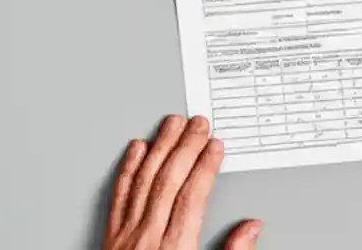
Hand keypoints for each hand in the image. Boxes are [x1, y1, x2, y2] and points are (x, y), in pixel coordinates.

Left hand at [104, 115, 260, 249]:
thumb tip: (251, 228)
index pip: (193, 196)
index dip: (206, 166)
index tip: (216, 146)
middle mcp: (147, 239)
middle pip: (168, 181)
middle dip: (185, 147)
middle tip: (198, 123)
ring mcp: (125, 237)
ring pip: (143, 182)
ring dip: (159, 148)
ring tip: (171, 126)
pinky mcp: (110, 240)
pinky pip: (119, 196)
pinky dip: (128, 170)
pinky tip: (135, 150)